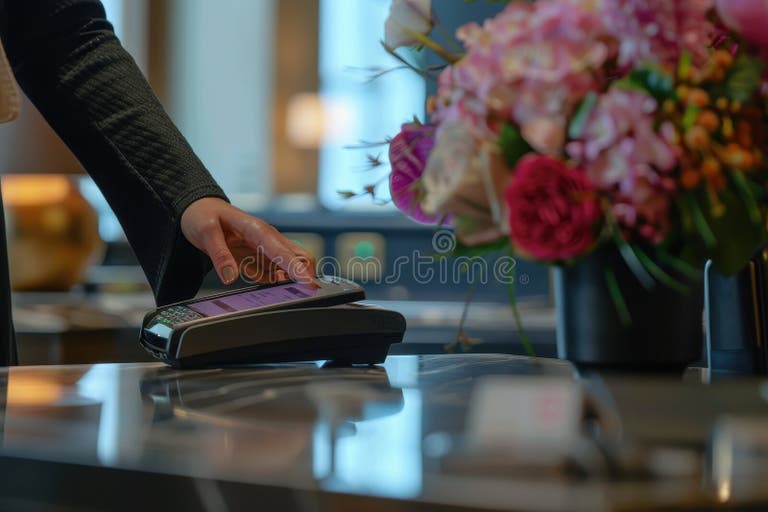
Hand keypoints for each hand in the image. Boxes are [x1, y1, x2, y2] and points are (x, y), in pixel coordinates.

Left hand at [180, 197, 316, 284]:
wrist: (199, 209)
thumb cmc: (205, 214)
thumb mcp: (206, 232)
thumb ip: (219, 255)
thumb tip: (230, 277)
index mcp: (257, 230)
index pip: (283, 251)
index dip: (298, 269)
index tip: (310, 284)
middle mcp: (267, 238)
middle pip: (299, 256)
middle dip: (304, 274)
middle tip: (299, 292)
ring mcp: (265, 248)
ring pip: (288, 267)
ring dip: (289, 282)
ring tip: (280, 295)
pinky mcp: (258, 257)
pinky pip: (273, 273)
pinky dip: (274, 284)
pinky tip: (268, 290)